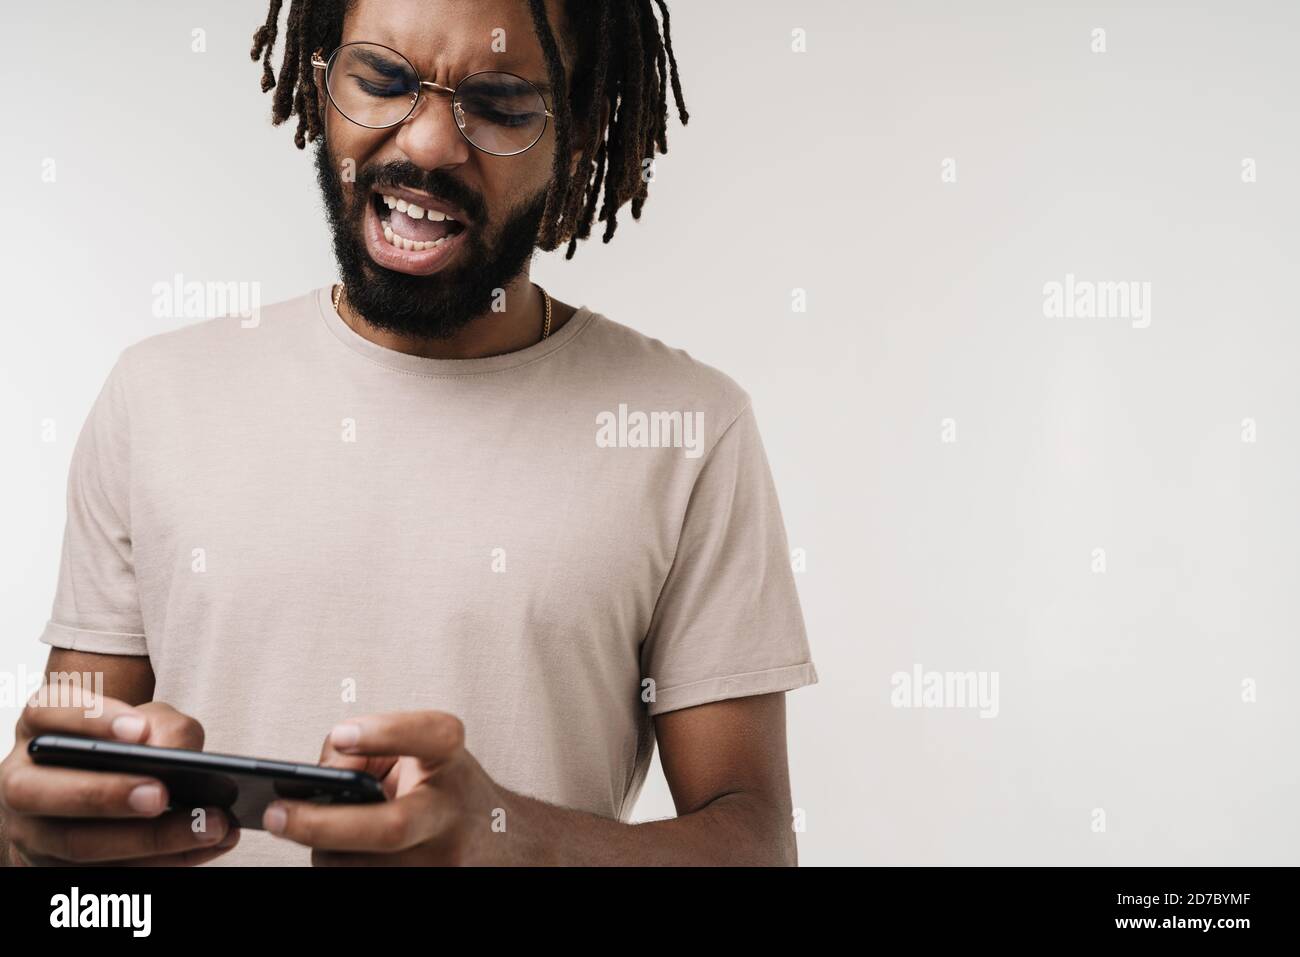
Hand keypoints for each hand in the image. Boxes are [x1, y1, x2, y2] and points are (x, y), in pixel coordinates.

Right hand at [0, 692, 237, 865]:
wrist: (96, 791)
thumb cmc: (124, 746)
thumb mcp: (145, 721)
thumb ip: (164, 727)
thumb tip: (180, 758)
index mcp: (40, 726)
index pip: (48, 712)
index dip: (91, 720)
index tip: (138, 730)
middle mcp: (23, 778)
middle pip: (43, 791)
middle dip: (107, 794)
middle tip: (163, 794)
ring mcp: (33, 830)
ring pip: (78, 844)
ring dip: (148, 840)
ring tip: (208, 825)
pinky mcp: (57, 868)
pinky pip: (108, 872)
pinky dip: (165, 860)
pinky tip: (210, 844)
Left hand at [264, 711, 512, 865]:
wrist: (499, 841)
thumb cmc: (444, 786)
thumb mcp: (419, 752)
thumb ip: (369, 750)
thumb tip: (314, 783)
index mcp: (451, 759)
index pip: (433, 736)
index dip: (387, 733)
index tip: (342, 735)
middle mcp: (453, 811)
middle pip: (390, 828)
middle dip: (324, 825)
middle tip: (276, 815)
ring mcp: (445, 861)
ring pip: (363, 868)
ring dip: (324, 852)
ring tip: (311, 831)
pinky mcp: (434, 885)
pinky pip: (366, 883)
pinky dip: (342, 865)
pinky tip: (336, 852)